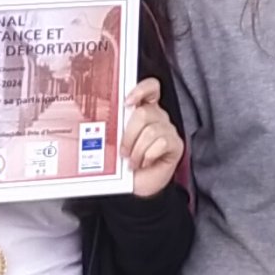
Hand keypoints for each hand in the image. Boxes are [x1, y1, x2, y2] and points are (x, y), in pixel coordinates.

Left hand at [120, 75, 182, 196]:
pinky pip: (162, 143)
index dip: (141, 90)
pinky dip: (148, 155)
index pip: (150, 88)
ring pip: (151, 130)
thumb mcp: (115, 142)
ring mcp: (168, 130)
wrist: (138, 186)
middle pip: (145, 112)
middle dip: (129, 134)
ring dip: (137, 150)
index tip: (127, 102)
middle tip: (123, 151)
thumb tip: (97, 119)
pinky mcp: (176, 144)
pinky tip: (145, 163)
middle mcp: (158, 117)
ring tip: (133, 161)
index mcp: (143, 111)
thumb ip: (113, 128)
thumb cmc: (125, 164)